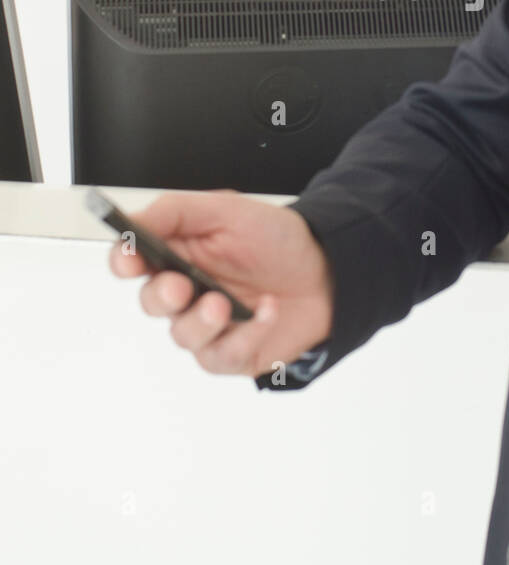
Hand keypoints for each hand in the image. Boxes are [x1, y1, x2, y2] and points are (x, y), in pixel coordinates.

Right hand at [107, 189, 333, 378]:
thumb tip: (133, 221)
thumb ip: (175, 211)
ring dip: (202, 320)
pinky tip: (265, 310)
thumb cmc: (277, 239)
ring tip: (227, 304)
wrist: (328, 270)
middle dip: (161, 296)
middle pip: (151, 302)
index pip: (131, 261)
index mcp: (178, 252)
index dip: (123, 261)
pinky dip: (244, 333)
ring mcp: (207, 325)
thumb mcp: (226, 209)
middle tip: (181, 288)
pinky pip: (220, 355)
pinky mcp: (230, 352)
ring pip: (181, 335)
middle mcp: (187, 291)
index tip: (129, 259)